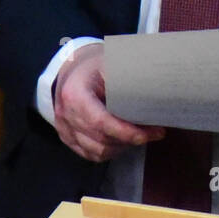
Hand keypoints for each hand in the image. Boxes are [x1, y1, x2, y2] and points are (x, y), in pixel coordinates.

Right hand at [52, 43, 164, 161]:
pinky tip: (123, 140)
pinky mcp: (67, 138)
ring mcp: (64, 128)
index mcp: (75, 94)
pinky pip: (91, 154)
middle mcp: (66, 114)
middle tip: (154, 132)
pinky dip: (110, 151)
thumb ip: (127, 79)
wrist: (71, 70)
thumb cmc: (93, 66)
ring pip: (97, 151)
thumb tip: (154, 92)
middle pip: (101, 139)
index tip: (149, 133)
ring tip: (139, 135)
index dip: (126, 132)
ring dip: (122, 147)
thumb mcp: (109, 63)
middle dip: (130, 140)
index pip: (101, 122)